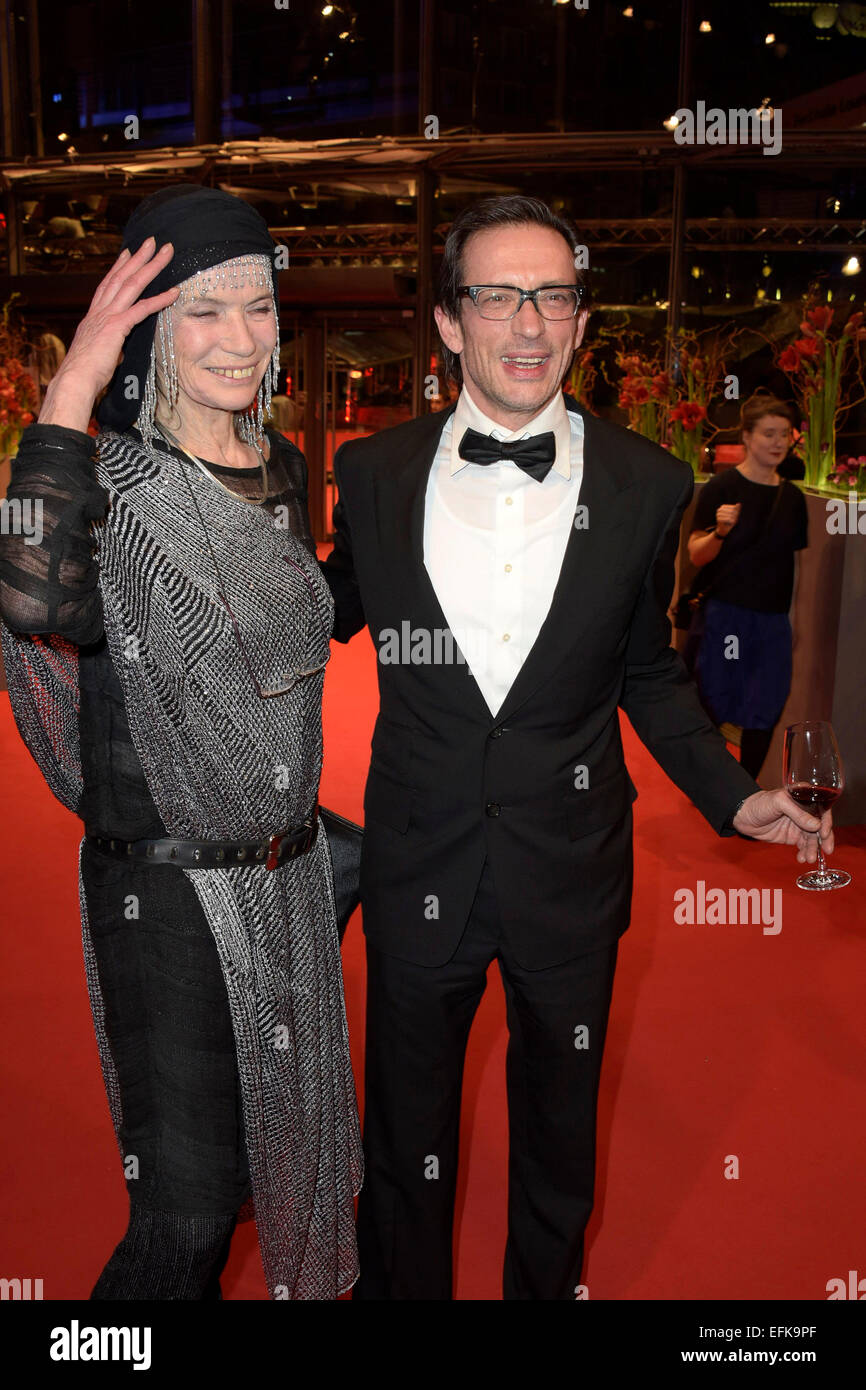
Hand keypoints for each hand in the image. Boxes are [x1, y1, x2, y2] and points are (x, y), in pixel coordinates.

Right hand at [39, 237, 178, 429]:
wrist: (75, 380)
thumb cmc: (85, 374)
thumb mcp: (97, 352)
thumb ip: (107, 344)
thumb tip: (113, 348)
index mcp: (93, 316)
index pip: (107, 285)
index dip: (118, 267)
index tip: (127, 252)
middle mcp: (99, 311)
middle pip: (121, 277)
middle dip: (138, 257)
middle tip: (152, 241)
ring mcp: (107, 316)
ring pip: (132, 284)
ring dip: (151, 266)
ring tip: (166, 252)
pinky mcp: (116, 327)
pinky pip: (142, 309)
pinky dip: (159, 299)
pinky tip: (174, 291)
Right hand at [714, 502, 740, 536]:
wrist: (724, 529)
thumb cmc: (730, 521)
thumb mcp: (734, 514)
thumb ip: (736, 509)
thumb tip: (739, 503)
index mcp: (723, 506)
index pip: (733, 507)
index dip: (737, 512)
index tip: (737, 515)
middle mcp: (720, 509)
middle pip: (732, 511)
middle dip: (735, 515)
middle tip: (736, 519)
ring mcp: (718, 514)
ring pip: (730, 515)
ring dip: (733, 518)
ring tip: (734, 521)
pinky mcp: (718, 519)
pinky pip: (727, 519)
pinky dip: (730, 521)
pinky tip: (731, 522)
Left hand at [732, 788, 834, 862]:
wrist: (744, 817)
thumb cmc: (760, 803)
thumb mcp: (778, 803)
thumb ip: (797, 813)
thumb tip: (816, 826)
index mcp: (804, 797)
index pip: (822, 809)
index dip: (827, 821)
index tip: (825, 833)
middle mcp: (806, 811)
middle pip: (821, 826)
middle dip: (824, 839)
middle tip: (826, 850)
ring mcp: (800, 824)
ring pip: (813, 838)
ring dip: (813, 849)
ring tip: (809, 858)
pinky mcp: (794, 836)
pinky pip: (804, 846)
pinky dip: (805, 853)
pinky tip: (802, 858)